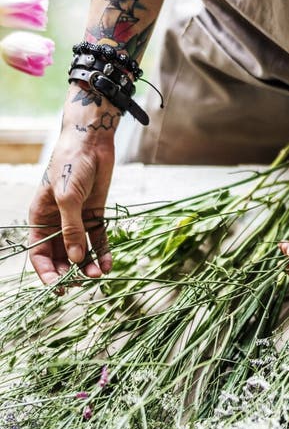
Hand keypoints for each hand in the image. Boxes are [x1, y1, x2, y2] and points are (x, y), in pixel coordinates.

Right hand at [28, 84, 119, 285]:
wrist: (93, 141)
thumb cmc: (71, 163)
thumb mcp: (68, 197)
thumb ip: (71, 229)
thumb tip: (75, 258)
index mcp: (40, 217)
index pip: (39, 252)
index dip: (47, 272)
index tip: (59, 287)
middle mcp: (57, 222)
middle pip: (61, 256)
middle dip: (70, 272)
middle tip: (83, 282)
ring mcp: (77, 220)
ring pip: (81, 252)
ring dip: (88, 266)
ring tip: (100, 275)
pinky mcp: (96, 216)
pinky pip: (99, 241)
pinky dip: (104, 254)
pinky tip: (110, 265)